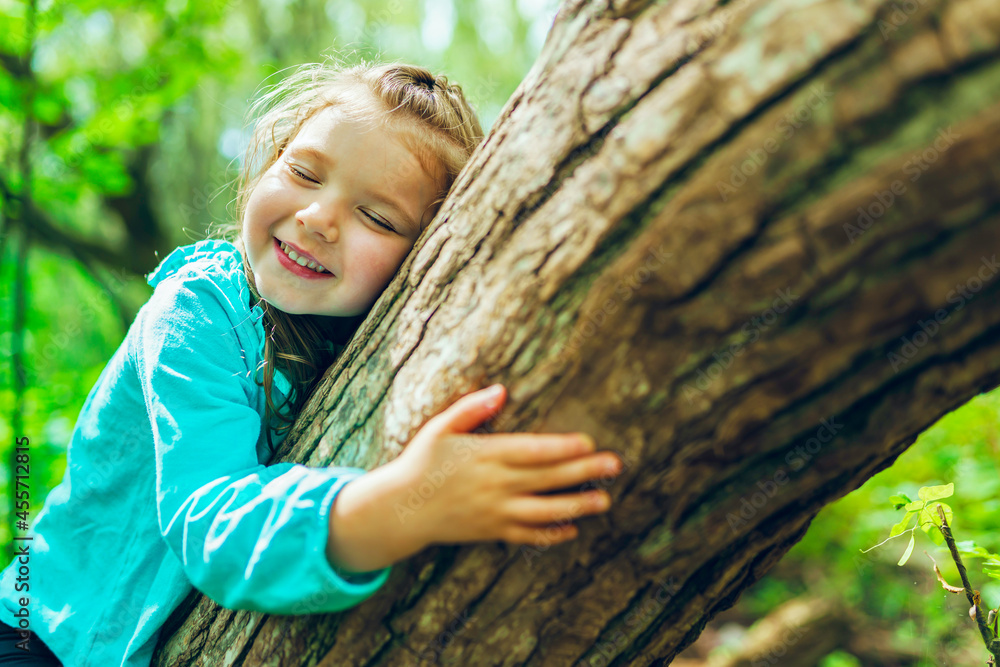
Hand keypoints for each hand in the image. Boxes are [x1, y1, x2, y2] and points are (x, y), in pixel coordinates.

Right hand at [390, 384, 622, 550]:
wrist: (401, 509)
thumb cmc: (421, 462)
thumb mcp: (440, 428)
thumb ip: (471, 409)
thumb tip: (501, 390)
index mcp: (485, 456)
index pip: (531, 451)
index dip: (561, 447)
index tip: (588, 442)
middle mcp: (494, 485)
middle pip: (546, 478)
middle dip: (583, 471)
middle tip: (614, 464)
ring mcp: (494, 511)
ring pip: (543, 511)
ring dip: (576, 506)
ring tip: (605, 501)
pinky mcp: (491, 531)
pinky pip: (526, 536)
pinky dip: (550, 534)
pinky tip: (572, 528)